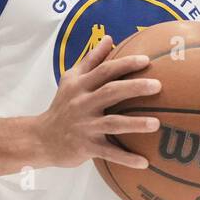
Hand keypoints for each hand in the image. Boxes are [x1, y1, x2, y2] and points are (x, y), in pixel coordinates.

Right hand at [35, 35, 161, 169]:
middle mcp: (83, 104)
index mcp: (81, 85)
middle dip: (134, 87)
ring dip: (135, 124)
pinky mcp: (86, 147)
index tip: (146, 60)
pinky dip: (126, 158)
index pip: (105, 70)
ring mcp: (85, 126)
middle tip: (158, 86)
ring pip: (113, 124)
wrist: (41, 138)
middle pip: (111, 92)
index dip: (125, 64)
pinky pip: (109, 153)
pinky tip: (145, 162)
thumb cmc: (63, 105)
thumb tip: (109, 37)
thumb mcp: (72, 79)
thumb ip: (91, 59)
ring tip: (157, 124)